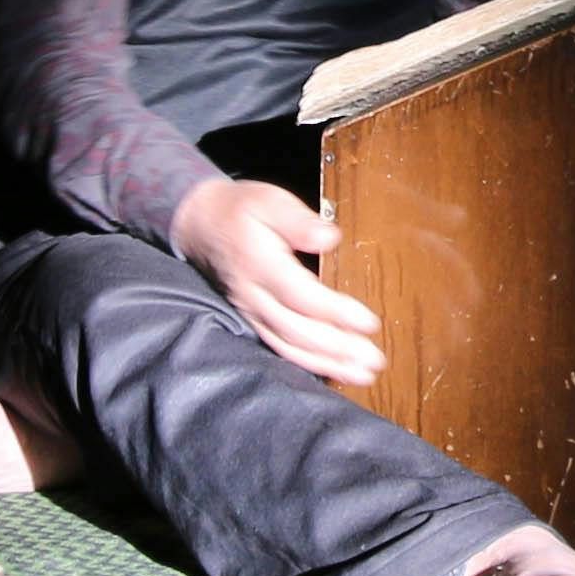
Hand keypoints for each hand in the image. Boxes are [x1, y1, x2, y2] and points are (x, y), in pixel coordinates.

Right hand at [173, 174, 382, 385]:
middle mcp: (253, 295)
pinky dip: (306, 363)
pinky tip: (332, 370)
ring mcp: (250, 312)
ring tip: (362, 375)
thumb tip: (329, 237)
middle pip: (297, 330)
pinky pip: (278, 348)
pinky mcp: (251, 320)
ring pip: (288, 346)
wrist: (198, 224)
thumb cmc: (240, 210)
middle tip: (375, 361)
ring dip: (326, 364)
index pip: (301, 296)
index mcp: (260, 264)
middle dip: (337, 349)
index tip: (370, 323)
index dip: (336, 312)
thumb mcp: (268, 200)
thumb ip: (298, 220)